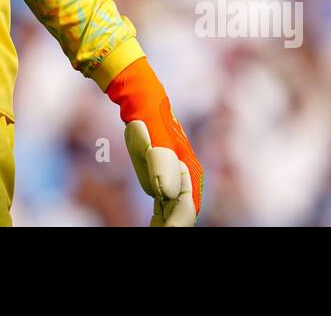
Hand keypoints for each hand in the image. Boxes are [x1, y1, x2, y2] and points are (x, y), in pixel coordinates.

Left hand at [105, 57, 202, 226]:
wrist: (143, 99)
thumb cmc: (147, 114)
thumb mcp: (152, 134)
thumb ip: (160, 160)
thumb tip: (167, 193)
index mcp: (187, 171)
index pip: (186, 208)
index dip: (176, 224)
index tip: (161, 231)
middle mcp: (186, 178)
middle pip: (181, 214)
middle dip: (170, 226)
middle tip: (154, 232)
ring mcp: (176, 179)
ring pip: (174, 213)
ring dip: (166, 223)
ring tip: (154, 229)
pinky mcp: (165, 180)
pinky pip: (165, 208)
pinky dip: (160, 219)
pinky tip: (154, 225)